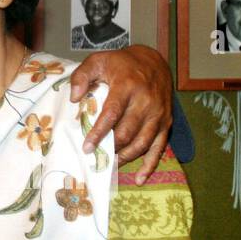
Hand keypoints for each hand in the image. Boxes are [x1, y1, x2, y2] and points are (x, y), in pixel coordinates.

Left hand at [69, 44, 172, 183]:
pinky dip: (150, 165)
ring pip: (142, 143)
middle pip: (128, 132)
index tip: (87, 147)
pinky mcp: (166, 123)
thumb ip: (82, 76)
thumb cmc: (121, 63)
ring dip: (125, 157)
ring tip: (109, 165)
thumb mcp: (98, 60)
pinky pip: (159, 147)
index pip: (112, 113)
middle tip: (95, 158)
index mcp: (128, 86)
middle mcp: (146, 102)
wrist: (154, 61)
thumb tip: (74, 98)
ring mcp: (158, 114)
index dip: (99, 132)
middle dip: (110, 148)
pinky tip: (140, 178)